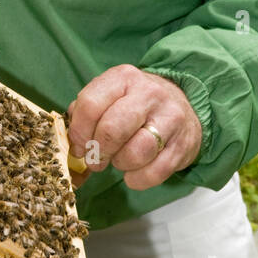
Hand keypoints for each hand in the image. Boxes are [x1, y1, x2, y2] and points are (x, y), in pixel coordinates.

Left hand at [66, 64, 202, 190]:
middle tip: (96, 159)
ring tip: (120, 161)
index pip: (90, 105)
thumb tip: (73, 142)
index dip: (79, 132)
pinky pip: (155, 172)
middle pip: (112, 130)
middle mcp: (149, 93)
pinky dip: (138, 180)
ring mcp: (170, 118)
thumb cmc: (135, 105)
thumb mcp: (110, 96)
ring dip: (121, 164)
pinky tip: (134, 173)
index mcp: (123, 78)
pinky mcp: (183, 144)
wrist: (182, 107)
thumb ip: (85, 113)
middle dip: (98, 151)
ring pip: (136, 152)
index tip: (79, 145)